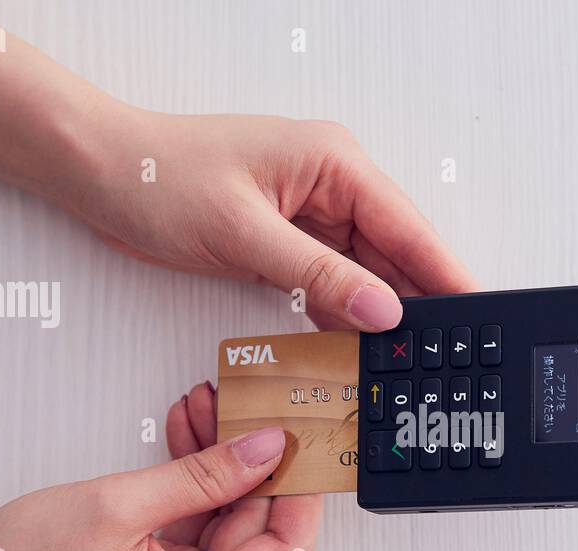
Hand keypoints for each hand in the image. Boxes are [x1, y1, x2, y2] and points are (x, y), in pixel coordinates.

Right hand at [0, 383, 320, 550]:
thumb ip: (206, 476)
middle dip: (250, 467)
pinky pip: (191, 544)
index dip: (299, 493)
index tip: (299, 441)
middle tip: (241, 406)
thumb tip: (267, 450)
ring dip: (216, 473)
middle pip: (255, 540)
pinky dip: (189, 496)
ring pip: (222, 535)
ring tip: (203, 411)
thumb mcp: (118, 505)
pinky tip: (182, 444)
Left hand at [78, 109, 478, 330]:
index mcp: (333, 163)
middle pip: (394, 253)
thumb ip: (319, 275)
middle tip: (442, 353)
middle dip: (416, 302)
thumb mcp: (245, 232)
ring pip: (364, 273)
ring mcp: (309, 214)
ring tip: (402, 360)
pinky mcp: (286, 240)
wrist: (99, 173)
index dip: (445, 274)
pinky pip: (330, 281)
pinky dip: (340, 313)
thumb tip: (383, 310)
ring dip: (377, 314)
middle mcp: (330, 184)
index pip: (408, 226)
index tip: (478, 313)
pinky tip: (353, 346)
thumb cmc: (160, 178)